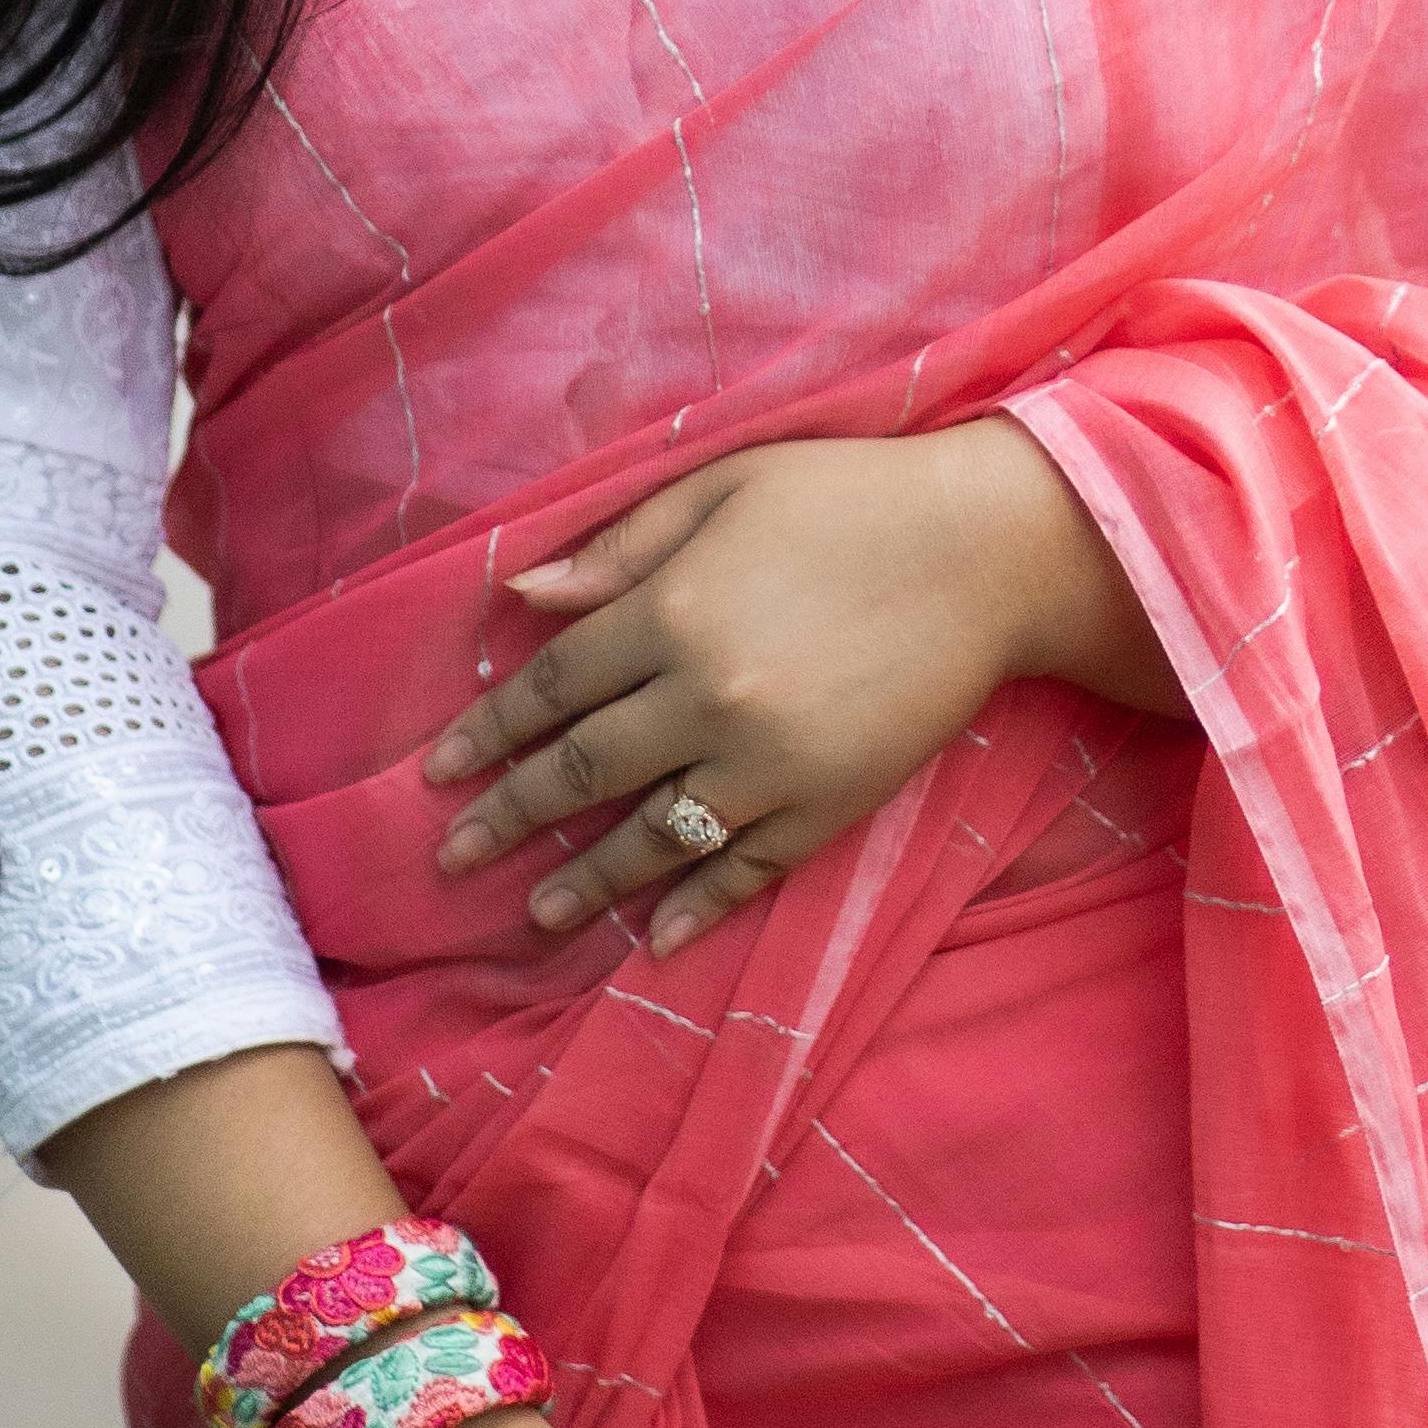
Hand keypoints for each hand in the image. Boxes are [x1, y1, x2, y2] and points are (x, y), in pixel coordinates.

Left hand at [424, 422, 1178, 950]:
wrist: (989, 553)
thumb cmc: (850, 500)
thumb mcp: (724, 488)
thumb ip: (621, 547)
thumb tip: (524, 592)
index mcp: (672, 611)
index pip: (552, 686)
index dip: (489, 732)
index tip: (437, 772)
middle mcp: (708, 697)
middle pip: (584, 769)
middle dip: (509, 817)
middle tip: (449, 860)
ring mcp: (770, 762)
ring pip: (653, 836)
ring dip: (585, 882)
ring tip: (534, 916)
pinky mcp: (830, 803)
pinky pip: (746, 869)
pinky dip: (697, 909)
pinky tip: (655, 939)